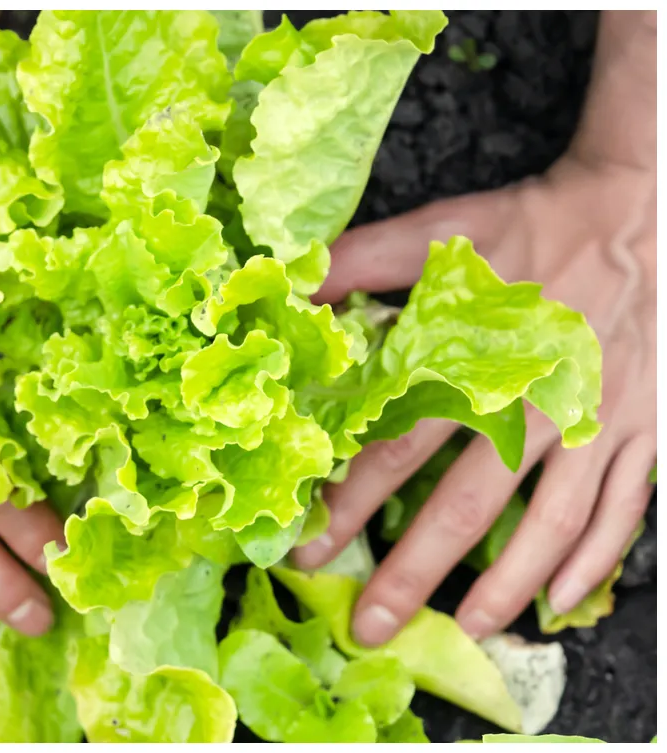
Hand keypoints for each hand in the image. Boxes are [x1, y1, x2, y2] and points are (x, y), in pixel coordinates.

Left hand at [294, 146, 655, 645]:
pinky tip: (557, 603)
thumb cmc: (537, 223)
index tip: (311, 548)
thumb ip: (365, 262)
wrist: (644, 208)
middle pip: (465, 505)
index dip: (350, 502)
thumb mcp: (444, 231)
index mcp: (477, 362)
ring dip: (502, 585)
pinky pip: (621, 511)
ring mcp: (597, 424)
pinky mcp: (644, 429)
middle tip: (369, 627)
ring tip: (459, 630)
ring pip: (546, 525)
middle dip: (411, 571)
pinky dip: (591, 562)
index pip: (398, 448)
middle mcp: (535, 405)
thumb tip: (293, 285)